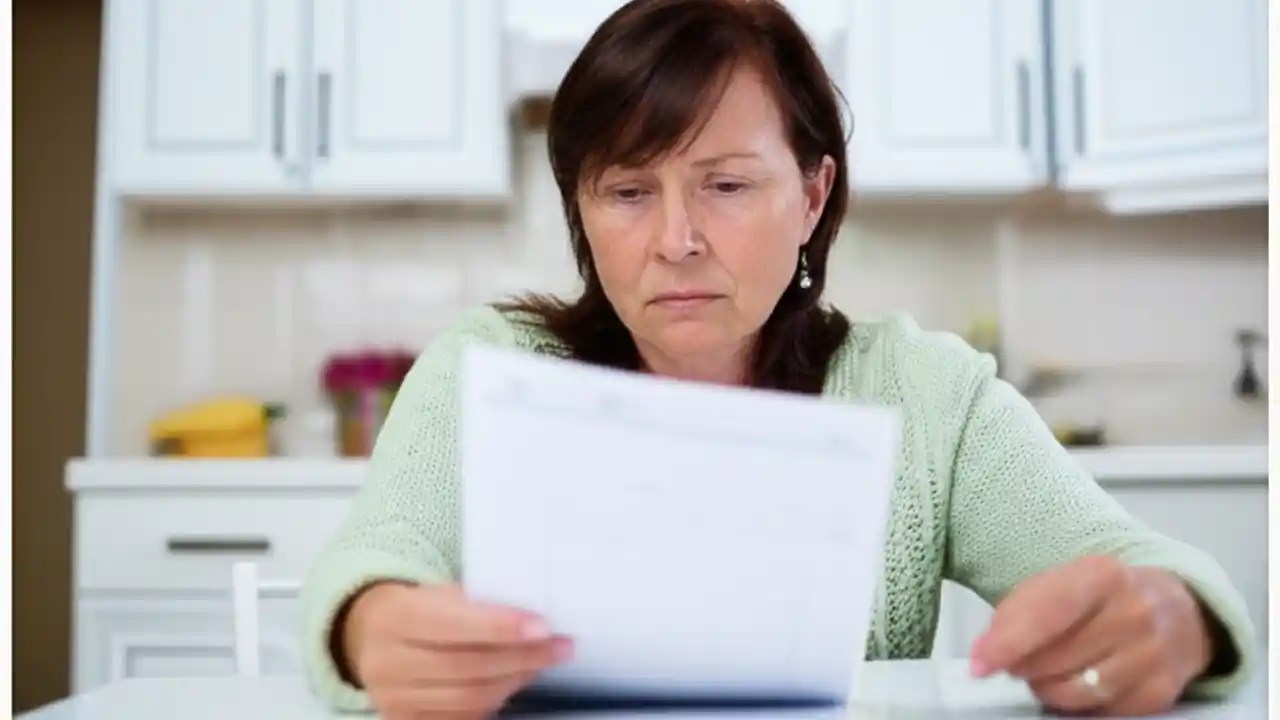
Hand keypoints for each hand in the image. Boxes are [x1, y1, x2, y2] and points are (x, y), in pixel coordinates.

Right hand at [340, 582, 572, 718]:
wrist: (371, 634)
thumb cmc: (419, 609)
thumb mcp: (439, 594)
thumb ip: (478, 606)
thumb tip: (534, 624)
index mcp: (396, 617)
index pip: (455, 626)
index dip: (502, 628)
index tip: (543, 627)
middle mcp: (387, 662)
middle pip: (467, 668)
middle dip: (521, 658)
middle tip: (559, 647)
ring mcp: (393, 699)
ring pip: (468, 699)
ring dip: (514, 681)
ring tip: (541, 663)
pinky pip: (461, 718)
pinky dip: (495, 702)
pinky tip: (514, 682)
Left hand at [969, 555, 1214, 715]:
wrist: (1176, 610)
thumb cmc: (1100, 597)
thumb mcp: (1061, 583)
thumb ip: (1017, 613)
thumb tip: (984, 654)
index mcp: (1104, 574)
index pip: (1049, 613)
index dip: (1010, 642)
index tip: (980, 664)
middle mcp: (1136, 612)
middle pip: (1058, 658)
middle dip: (1023, 667)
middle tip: (1015, 662)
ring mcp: (1153, 654)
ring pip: (1077, 692)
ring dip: (1046, 689)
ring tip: (1044, 674)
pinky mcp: (1161, 691)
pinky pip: (1101, 712)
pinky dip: (1077, 705)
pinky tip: (1077, 684)